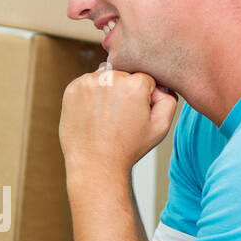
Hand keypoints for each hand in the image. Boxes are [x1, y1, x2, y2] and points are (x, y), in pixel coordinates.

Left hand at [59, 65, 177, 178]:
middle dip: (124, 92)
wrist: (95, 164)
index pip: (145, 79)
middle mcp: (111, 77)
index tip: (135, 116)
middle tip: (120, 118)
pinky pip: (87, 84)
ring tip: (106, 117)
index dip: (143, 98)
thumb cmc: (128, 148)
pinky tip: (93, 115)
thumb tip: (159, 84)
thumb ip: (168, 99)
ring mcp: (88, 82)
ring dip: (107, 91)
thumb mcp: (160, 127)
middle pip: (124, 76)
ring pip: (105, 78)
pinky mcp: (72, 89)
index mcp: (135, 84)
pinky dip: (90, 96)